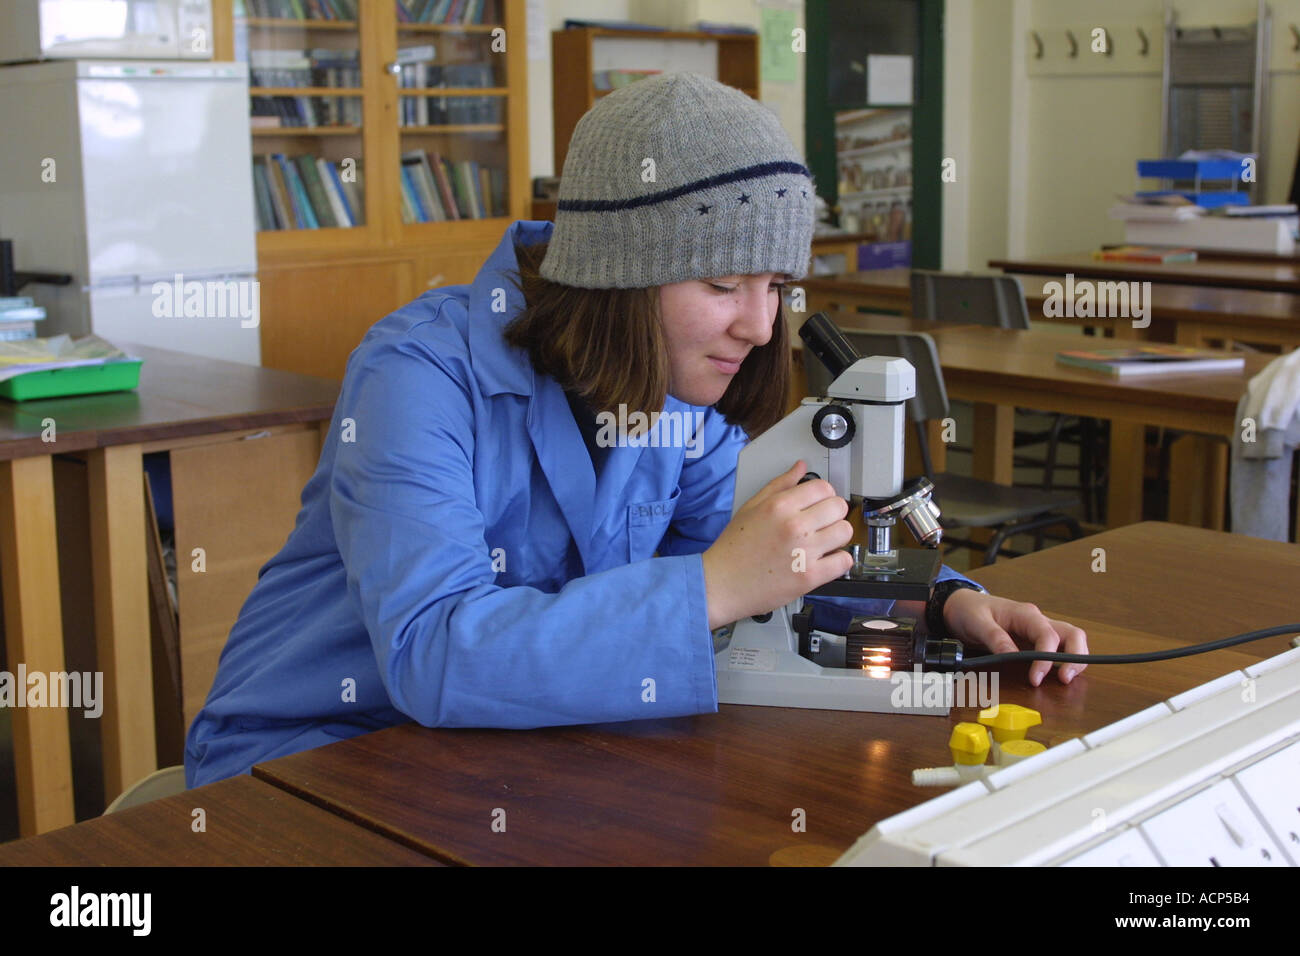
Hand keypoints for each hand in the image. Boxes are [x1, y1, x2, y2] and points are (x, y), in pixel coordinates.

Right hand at [702, 460, 853, 628]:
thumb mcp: (751, 507)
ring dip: (837, 535)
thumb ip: (779, 484)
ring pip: (845, 532)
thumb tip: (800, 467)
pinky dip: (839, 560)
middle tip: (822, 522)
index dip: (824, 494)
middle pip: (838, 507)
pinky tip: (826, 559)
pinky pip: (843, 561)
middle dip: (833, 513)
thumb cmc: (733, 548)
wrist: (721, 583)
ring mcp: (804, 552)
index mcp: (780, 506)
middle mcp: (794, 526)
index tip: (819, 503)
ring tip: (824, 541)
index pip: (824, 487)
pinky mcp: (809, 577)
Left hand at [941, 589, 1088, 686]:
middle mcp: (1037, 621)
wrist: (961, 605)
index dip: (1046, 658)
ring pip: (1070, 640)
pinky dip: (1064, 661)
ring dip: (1074, 659)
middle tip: (1065, 679)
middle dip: (1075, 657)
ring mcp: (1038, 630)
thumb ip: (995, 638)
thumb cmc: (969, 610)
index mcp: (1025, 614)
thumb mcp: (977, 623)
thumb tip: (1013, 656)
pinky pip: (1058, 648)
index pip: (1047, 635)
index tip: (1035, 678)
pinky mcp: (1035, 640)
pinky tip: (1057, 674)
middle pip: (1072, 634)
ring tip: (1064, 679)